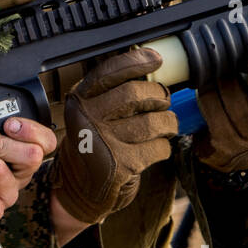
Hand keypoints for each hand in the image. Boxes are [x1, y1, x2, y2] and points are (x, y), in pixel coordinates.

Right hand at [53, 48, 177, 224]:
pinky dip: (164, 147)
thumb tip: (152, 65)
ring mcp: (102, 143)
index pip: (109, 71)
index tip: (157, 58)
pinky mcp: (120, 165)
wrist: (80, 190)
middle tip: (164, 102)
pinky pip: (158, 148)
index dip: (136, 61)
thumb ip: (113, 92)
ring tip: (166, 125)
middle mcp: (86, 118)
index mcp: (79, 100)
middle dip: (159, 96)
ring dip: (168, 122)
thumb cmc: (94, 145)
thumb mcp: (92, 113)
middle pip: (134, 94)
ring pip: (152, 122)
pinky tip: (155, 148)